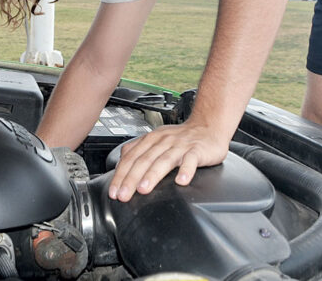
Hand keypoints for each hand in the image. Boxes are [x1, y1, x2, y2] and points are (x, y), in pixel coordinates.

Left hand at [108, 121, 228, 200]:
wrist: (208, 126)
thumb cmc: (182, 138)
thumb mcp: (156, 140)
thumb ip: (139, 150)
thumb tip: (120, 162)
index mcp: (151, 140)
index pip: (131, 157)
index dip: (120, 175)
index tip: (114, 191)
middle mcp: (163, 141)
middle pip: (144, 160)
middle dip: (131, 179)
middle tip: (123, 195)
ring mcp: (180, 145)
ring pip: (164, 160)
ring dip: (152, 175)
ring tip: (143, 188)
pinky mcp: (197, 150)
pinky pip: (191, 160)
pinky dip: (186, 170)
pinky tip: (181, 181)